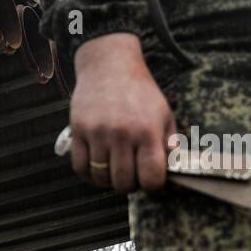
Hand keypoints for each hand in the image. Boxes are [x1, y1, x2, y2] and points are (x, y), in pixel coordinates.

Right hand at [69, 32, 176, 192]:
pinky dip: (88, 174)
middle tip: (132, 174)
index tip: (151, 179)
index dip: (153, 185)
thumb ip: (170, 145)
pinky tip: (97, 166)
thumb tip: (173, 174)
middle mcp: (122, 133)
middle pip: (123, 183)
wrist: (109, 65)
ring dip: (108, 180)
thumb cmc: (140, 92)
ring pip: (100, 177)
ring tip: (114, 169)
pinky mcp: (78, 130)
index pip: (151, 178)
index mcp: (147, 131)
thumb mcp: (164, 114)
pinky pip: (80, 167)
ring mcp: (98, 132)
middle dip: (130, 185)